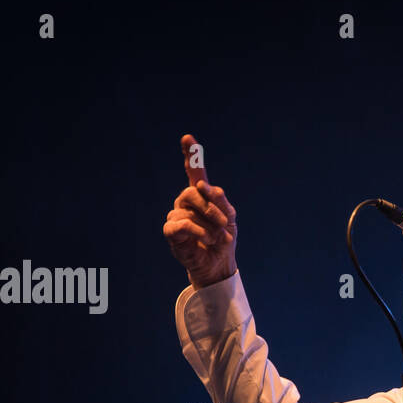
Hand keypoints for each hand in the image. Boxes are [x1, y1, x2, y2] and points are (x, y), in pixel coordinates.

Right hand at [163, 133, 237, 288]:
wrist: (219, 264)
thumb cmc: (223, 239)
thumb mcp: (230, 218)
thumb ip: (220, 200)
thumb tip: (203, 186)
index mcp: (202, 196)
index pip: (194, 172)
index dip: (190, 155)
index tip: (188, 138)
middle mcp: (186, 202)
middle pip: (192, 191)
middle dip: (211, 206)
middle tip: (225, 222)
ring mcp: (177, 215)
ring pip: (188, 208)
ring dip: (209, 223)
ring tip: (218, 237)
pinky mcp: (171, 231)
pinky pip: (181, 223)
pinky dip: (198, 231)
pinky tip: (206, 238)